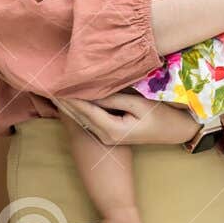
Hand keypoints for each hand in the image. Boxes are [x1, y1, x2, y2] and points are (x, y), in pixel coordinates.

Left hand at [56, 94, 200, 145]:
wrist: (175, 131)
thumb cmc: (161, 116)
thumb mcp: (138, 104)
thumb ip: (114, 98)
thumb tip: (93, 90)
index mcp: (111, 130)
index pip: (85, 110)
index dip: (70, 97)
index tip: (56, 85)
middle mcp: (105, 136)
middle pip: (79, 117)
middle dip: (64, 102)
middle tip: (48, 86)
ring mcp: (106, 137)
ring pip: (81, 120)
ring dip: (69, 106)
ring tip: (54, 92)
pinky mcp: (109, 134)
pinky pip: (89, 121)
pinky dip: (79, 110)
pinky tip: (70, 102)